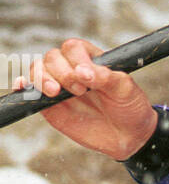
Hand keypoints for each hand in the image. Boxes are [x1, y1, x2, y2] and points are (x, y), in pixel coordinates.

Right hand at [15, 38, 157, 159]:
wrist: (129, 136)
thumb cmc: (130, 107)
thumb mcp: (126, 89)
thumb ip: (106, 77)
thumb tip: (82, 72)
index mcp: (91, 59)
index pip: (73, 48)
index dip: (77, 60)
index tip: (88, 78)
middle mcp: (72, 69)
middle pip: (52, 57)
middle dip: (62, 73)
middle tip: (80, 92)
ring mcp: (59, 87)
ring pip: (38, 70)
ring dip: (42, 79)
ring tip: (56, 93)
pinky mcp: (50, 106)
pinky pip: (31, 92)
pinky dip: (24, 87)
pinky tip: (23, 87)